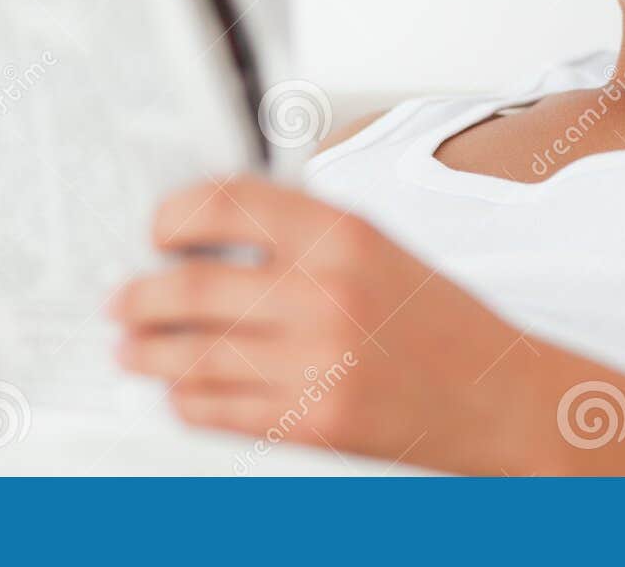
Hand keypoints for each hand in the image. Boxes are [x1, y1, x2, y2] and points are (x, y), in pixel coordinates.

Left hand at [110, 176, 536, 469]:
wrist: (503, 396)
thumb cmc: (440, 320)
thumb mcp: (378, 249)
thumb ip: (300, 235)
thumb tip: (207, 237)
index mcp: (342, 232)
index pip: (224, 203)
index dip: (172, 216)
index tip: (156, 230)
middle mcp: (325, 291)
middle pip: (190, 286)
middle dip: (139, 296)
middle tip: (122, 301)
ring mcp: (317, 361)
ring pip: (194, 355)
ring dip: (149, 353)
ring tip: (134, 350)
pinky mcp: (314, 421)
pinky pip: (221, 410)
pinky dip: (187, 401)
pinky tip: (181, 394)